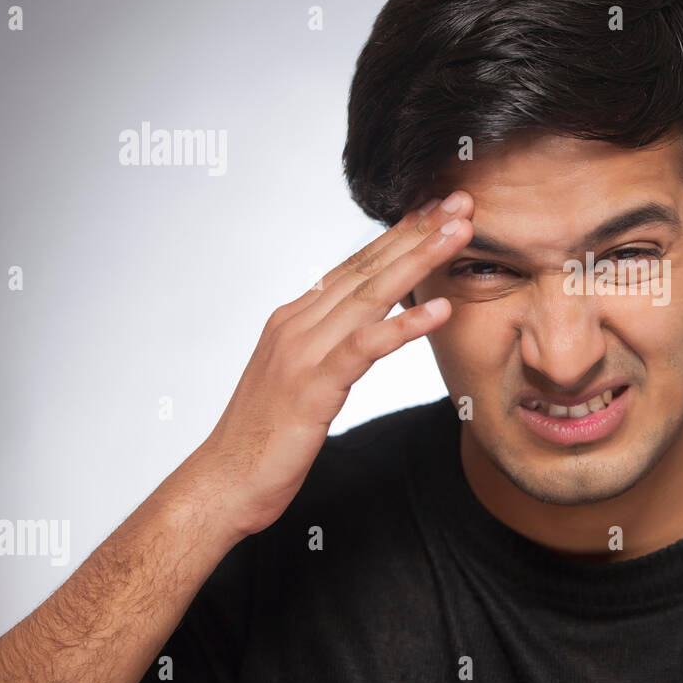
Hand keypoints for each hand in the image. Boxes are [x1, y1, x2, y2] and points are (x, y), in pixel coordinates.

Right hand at [193, 192, 472, 536]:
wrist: (222, 481)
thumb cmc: (264, 437)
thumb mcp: (301, 379)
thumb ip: (328, 346)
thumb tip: (362, 329)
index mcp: (294, 319)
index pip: (355, 265)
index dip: (398, 235)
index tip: (436, 209)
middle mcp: (297, 323)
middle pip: (367, 267)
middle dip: (417, 231)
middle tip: (460, 201)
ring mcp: (303, 351)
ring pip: (370, 294)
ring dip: (419, 259)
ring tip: (459, 233)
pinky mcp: (313, 386)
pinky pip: (365, 347)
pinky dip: (405, 324)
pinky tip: (440, 308)